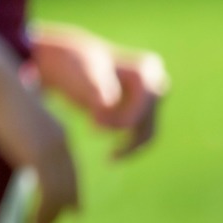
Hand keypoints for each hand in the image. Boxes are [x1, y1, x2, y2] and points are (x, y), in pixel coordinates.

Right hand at [0, 54, 80, 222]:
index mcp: (54, 129)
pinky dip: (45, 214)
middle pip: (69, 180)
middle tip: (67, 218)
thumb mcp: (7, 109)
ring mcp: (52, 151)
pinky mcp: (39, 159)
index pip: (67, 163)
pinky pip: (48, 195)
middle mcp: (60, 142)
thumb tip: (3, 127)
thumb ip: (12, 122)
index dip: (68, 183)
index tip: (69, 198)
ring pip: (61, 192)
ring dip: (53, 215)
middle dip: (67, 202)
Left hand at [31, 26, 166, 158]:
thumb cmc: (72, 66)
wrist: (65, 65)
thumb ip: (94, 89)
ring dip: (127, 146)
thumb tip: (105, 104)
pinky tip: (110, 158)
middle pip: (147, 120)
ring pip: (148, 133)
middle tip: (92, 129)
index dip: (120, 119)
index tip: (93, 121)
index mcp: (147, 69)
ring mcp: (152, 98)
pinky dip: (129, 149)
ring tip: (107, 156)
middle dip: (120, 129)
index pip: (142, 106)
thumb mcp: (82, 73)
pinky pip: (143, 137)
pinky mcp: (144, 112)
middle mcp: (157, 82)